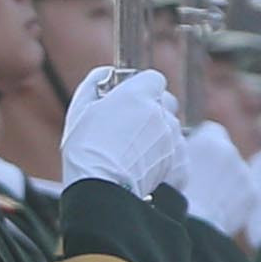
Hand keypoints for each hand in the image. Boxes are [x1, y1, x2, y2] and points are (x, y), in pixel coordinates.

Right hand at [55, 66, 181, 198]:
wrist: (101, 189)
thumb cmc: (86, 150)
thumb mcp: (80, 109)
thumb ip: (94, 83)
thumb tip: (106, 72)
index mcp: (139, 95)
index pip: (154, 79)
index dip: (143, 89)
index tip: (130, 100)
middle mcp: (161, 114)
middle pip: (167, 103)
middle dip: (154, 110)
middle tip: (132, 128)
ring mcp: (173, 140)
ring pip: (171, 130)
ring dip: (158, 136)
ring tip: (134, 154)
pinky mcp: (180, 164)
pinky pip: (177, 155)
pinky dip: (166, 160)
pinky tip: (145, 168)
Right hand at [177, 121, 253, 233]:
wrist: (193, 225)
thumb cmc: (174, 194)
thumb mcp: (171, 163)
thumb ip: (183, 148)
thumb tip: (186, 146)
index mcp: (209, 139)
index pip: (212, 130)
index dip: (203, 142)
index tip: (196, 155)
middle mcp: (231, 150)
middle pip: (226, 151)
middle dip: (218, 162)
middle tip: (201, 180)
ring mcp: (244, 172)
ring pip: (236, 171)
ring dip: (227, 179)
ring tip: (208, 198)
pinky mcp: (253, 193)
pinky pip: (244, 190)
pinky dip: (235, 197)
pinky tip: (219, 207)